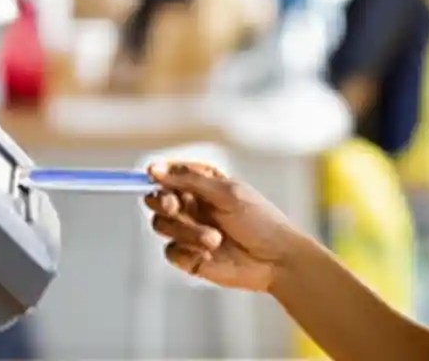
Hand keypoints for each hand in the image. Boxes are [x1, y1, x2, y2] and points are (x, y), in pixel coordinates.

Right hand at [145, 162, 308, 292]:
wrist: (276, 260)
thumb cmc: (260, 222)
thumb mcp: (228, 193)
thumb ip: (190, 180)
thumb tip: (156, 169)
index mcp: (205, 185)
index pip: (172, 174)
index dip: (160, 173)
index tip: (153, 173)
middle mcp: (194, 207)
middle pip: (158, 199)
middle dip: (163, 201)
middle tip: (176, 206)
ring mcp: (190, 232)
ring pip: (163, 225)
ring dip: (186, 231)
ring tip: (214, 239)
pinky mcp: (190, 257)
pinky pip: (171, 252)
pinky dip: (187, 252)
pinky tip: (209, 254)